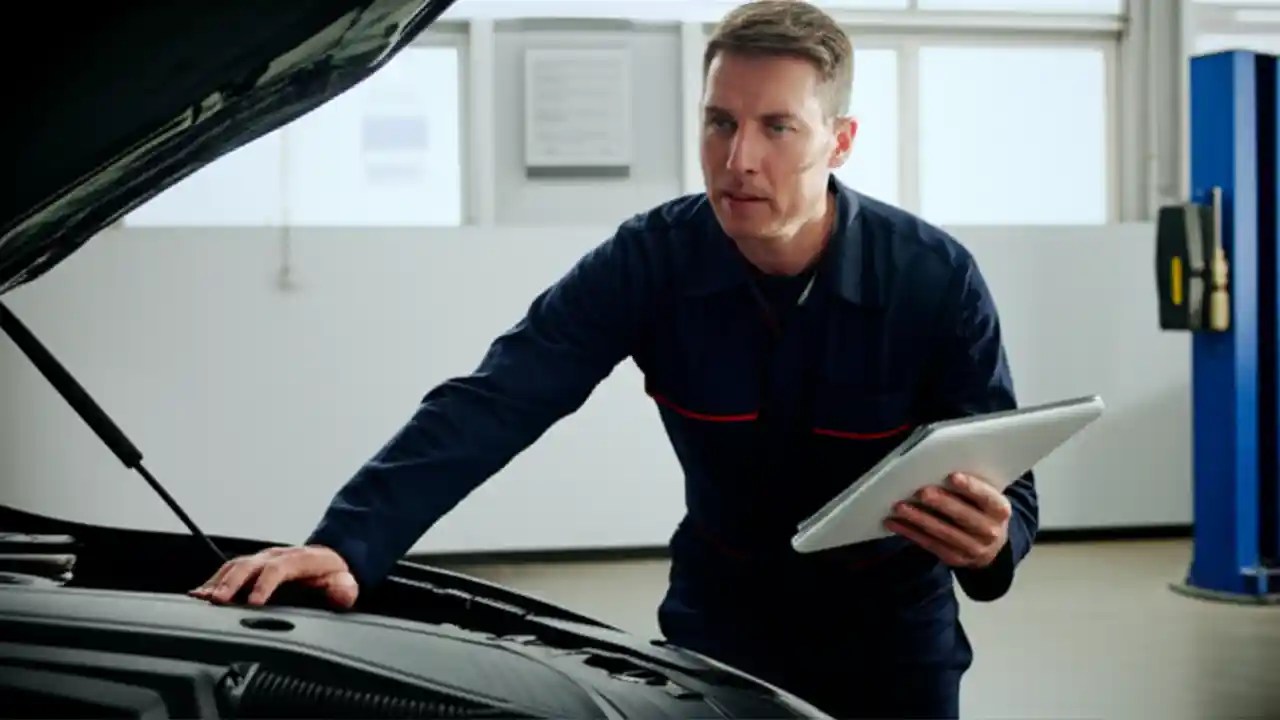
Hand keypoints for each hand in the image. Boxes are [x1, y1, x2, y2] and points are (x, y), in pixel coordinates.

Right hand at [189, 545, 358, 608]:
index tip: (253, 603)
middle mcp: (277, 556)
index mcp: (300, 560)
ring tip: (201, 598)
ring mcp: (262, 560)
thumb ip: (345, 589)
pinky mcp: (252, 567)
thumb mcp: (346, 583)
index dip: (265, 584)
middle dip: (232, 582)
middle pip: (250, 564)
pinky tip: (198, 594)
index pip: (279, 568)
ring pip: (235, 566)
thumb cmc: (334, 575)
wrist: (329, 560)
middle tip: (217, 601)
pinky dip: (212, 582)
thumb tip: (341, 591)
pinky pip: (229, 570)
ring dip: (217, 581)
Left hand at [884, 472, 1010, 568]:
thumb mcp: (985, 497)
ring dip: (918, 519)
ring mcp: (973, 548)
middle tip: (920, 491)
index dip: (970, 487)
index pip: (986, 497)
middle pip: (962, 516)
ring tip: (899, 507)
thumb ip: (970, 485)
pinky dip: (911, 533)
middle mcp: (990, 531)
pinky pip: (930, 545)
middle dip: (940, 503)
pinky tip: (895, 523)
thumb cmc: (981, 509)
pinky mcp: (955, 559)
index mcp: (1000, 509)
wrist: (991, 546)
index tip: (952, 476)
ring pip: (943, 532)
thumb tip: (937, 467)